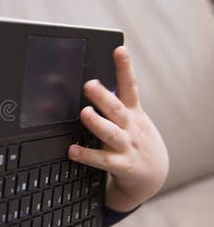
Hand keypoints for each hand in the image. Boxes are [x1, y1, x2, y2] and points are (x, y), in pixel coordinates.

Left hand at [68, 45, 168, 211]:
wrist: (154, 176)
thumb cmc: (135, 141)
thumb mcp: (132, 119)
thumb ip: (114, 102)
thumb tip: (93, 81)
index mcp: (133, 113)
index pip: (130, 87)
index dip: (125, 68)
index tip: (119, 50)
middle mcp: (131, 127)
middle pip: (117, 109)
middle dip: (104, 96)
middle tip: (89, 84)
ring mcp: (128, 147)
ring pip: (112, 134)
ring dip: (98, 123)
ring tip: (85, 113)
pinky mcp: (123, 166)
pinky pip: (103, 161)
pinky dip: (87, 155)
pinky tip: (72, 150)